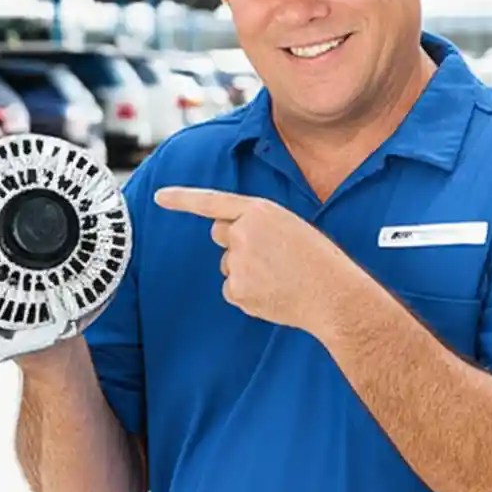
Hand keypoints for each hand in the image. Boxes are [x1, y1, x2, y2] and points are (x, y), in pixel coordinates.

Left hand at [154, 187, 354, 332]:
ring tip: (280, 276)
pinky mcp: (236, 289)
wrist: (332, 294)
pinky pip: (233, 289)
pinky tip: (273, 293)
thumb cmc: (319, 260)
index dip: (182, 198)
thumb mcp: (291, 226)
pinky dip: (248, 293)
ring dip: (247, 270)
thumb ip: (259, 225)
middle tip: (270, 255)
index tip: (159, 196)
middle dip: (235, 242)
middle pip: (220, 234)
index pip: (212, 201)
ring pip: (229, 264)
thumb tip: (235, 241)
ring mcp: (237, 262)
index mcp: (259, 210)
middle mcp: (243, 233)